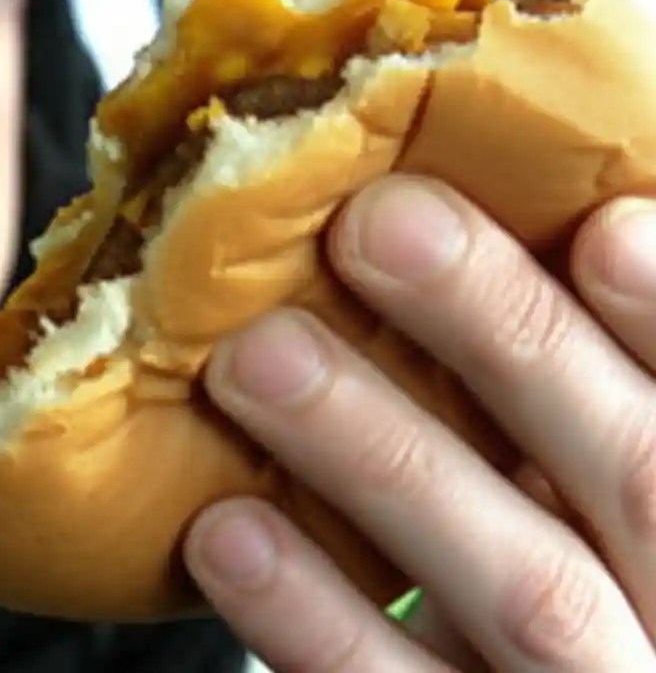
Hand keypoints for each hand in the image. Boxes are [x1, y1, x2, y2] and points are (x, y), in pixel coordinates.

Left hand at [184, 174, 655, 670]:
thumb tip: (521, 232)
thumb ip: (561, 406)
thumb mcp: (583, 496)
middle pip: (630, 478)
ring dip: (382, 455)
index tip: (600, 227)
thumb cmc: (558, 581)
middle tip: (376, 227)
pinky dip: (311, 615)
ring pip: (519, 589)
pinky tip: (226, 530)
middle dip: (510, 339)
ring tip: (256, 358)